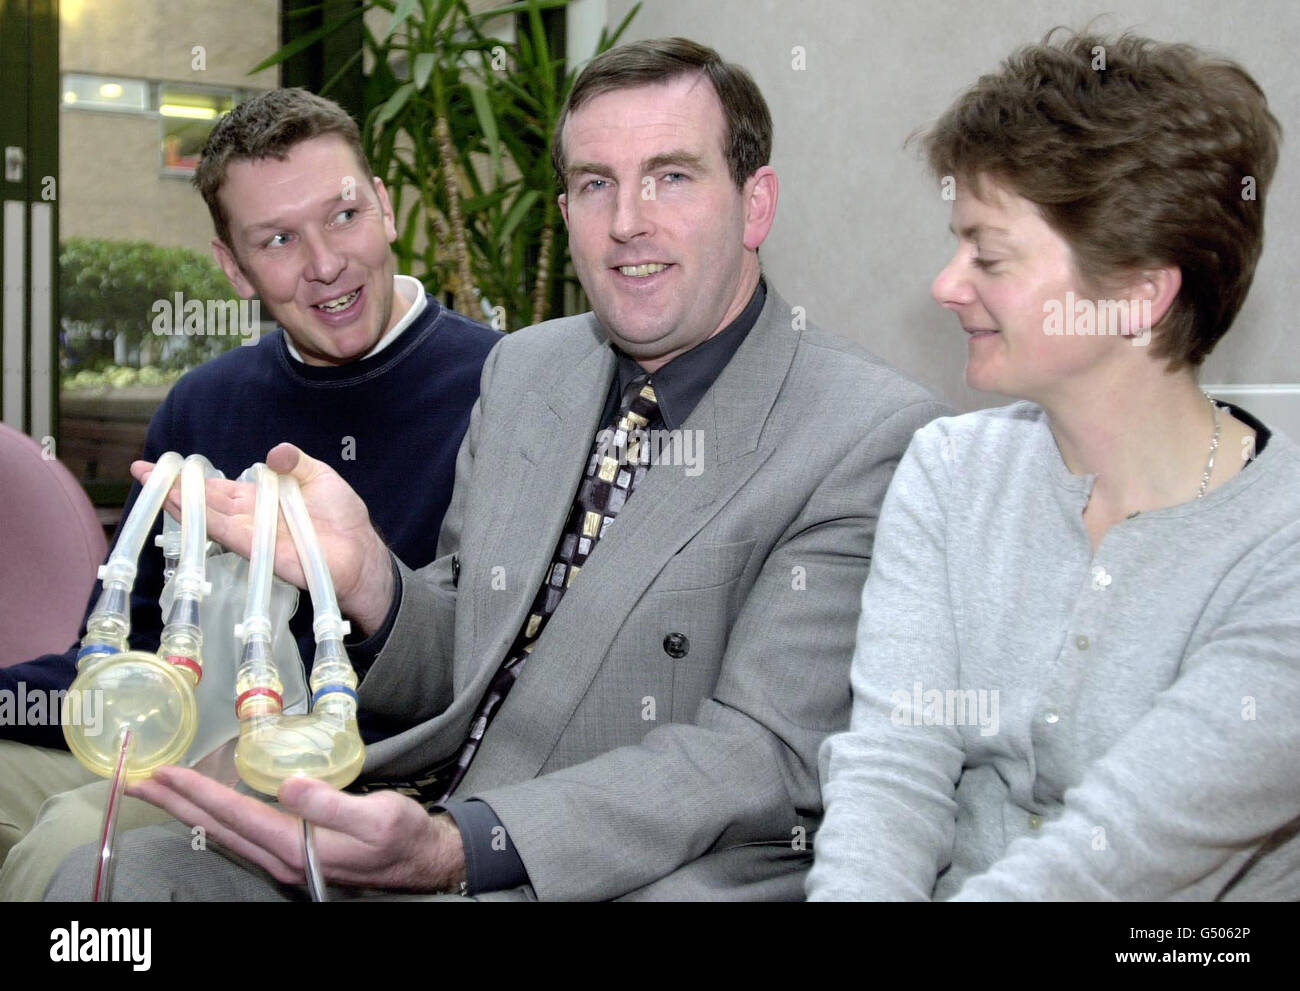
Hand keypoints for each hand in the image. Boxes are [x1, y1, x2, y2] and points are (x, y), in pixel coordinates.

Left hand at [128, 766, 466, 892]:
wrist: (423, 861)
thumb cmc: (402, 834)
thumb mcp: (374, 814)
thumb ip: (329, 802)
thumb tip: (288, 785)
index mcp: (296, 846)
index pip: (235, 814)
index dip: (198, 792)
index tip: (166, 773)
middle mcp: (282, 858)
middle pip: (217, 828)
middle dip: (176, 804)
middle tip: (139, 783)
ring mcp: (285, 861)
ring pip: (224, 835)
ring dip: (189, 812)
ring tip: (161, 794)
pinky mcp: (293, 857)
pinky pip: (240, 837)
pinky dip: (215, 821)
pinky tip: (207, 812)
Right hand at [131, 443, 394, 634]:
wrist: (361, 552)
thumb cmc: (342, 517)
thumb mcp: (319, 477)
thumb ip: (295, 462)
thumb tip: (274, 451)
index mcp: (258, 499)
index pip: (218, 486)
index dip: (192, 477)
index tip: (163, 464)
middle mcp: (249, 518)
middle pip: (206, 501)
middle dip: (175, 487)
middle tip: (143, 471)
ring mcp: (253, 536)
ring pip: (211, 517)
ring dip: (184, 503)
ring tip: (157, 486)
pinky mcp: (261, 553)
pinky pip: (230, 534)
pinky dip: (208, 521)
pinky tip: (187, 508)